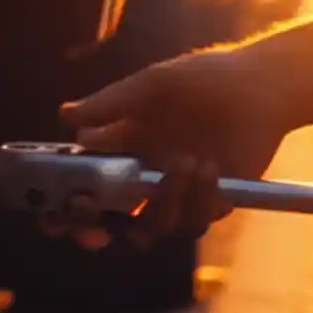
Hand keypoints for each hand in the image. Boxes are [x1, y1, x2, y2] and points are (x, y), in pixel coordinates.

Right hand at [40, 46, 292, 249]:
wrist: (259, 86)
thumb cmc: (202, 79)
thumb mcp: (151, 86)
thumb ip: (110, 104)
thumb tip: (65, 116)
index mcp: (122, 152)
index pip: (84, 191)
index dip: (64, 211)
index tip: (52, 215)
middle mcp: (145, 179)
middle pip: (111, 226)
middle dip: (97, 233)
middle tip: (97, 228)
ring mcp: (178, 194)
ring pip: (154, 228)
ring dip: (163, 202)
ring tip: (186, 162)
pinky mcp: (211, 202)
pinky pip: (195, 220)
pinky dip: (199, 197)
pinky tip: (210, 165)